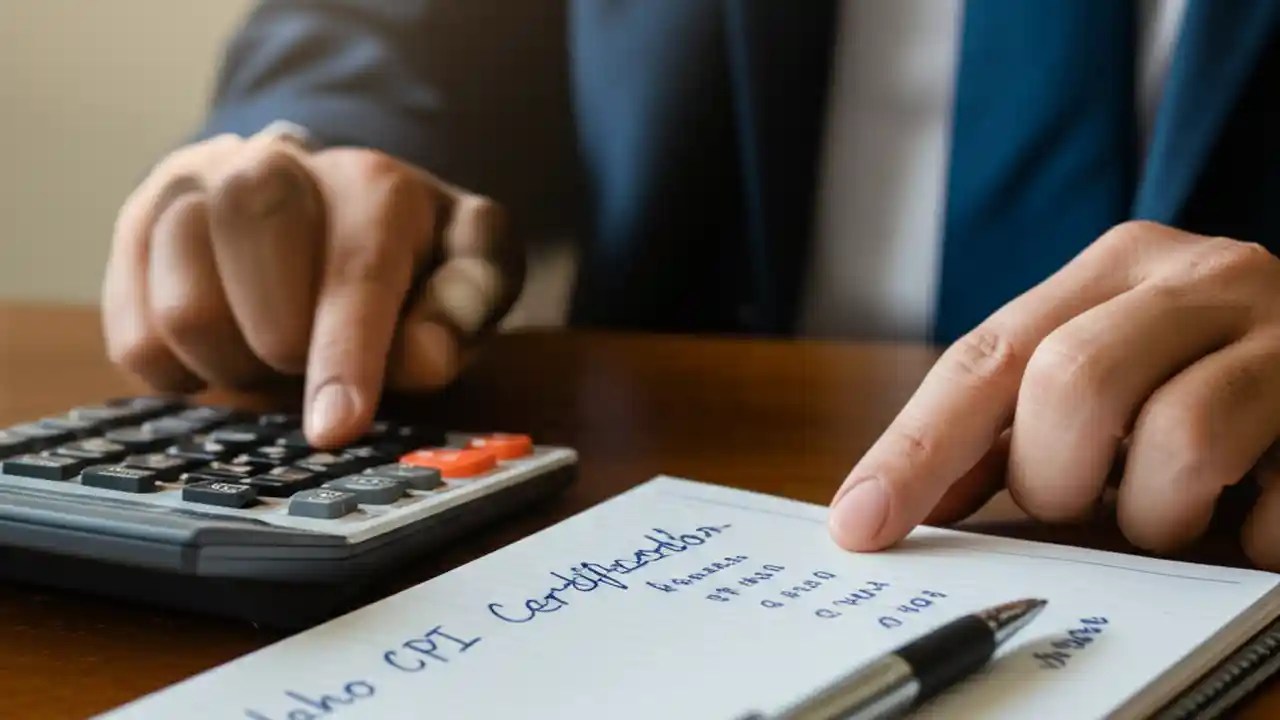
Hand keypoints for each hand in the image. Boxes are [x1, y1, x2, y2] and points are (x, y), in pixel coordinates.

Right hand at [103, 129, 521, 445]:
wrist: (330, 201)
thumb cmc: (409, 257)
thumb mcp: (468, 271)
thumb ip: (465, 303)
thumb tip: (424, 359)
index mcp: (373, 184)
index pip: (355, 268)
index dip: (345, 355)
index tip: (336, 426)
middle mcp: (275, 165)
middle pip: (247, 242)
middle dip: (282, 342)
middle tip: (308, 365)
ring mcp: (194, 189)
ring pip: (181, 305)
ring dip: (234, 364)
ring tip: (273, 356)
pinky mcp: (136, 227)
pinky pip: (134, 335)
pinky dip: (183, 373)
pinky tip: (228, 353)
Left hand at [828, 221, 1279, 568]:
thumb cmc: (1209, 372)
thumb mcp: (1107, 368)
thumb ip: (1009, 420)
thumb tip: (892, 500)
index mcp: (1116, 266)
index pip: (986, 359)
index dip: (917, 449)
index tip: (862, 523)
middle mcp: (1202, 278)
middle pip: (1072, 381)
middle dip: (1056, 476)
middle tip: (1084, 498)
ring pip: (1179, 440)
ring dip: (1154, 515)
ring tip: (1171, 507)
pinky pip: (1275, 510)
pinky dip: (1244, 539)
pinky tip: (1249, 514)